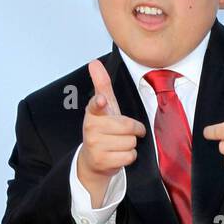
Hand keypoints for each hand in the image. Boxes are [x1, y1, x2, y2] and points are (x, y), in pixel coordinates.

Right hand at [78, 59, 145, 203]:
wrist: (93, 161)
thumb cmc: (103, 131)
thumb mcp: (103, 108)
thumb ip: (101, 85)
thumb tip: (94, 62)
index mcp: (92, 113)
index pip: (96, 105)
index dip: (100, 103)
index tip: (101, 101)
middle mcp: (91, 129)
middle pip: (127, 127)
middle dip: (133, 131)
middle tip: (127, 132)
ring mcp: (95, 146)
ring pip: (130, 142)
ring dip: (130, 144)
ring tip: (119, 145)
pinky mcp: (102, 161)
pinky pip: (129, 156)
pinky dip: (129, 156)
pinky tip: (119, 155)